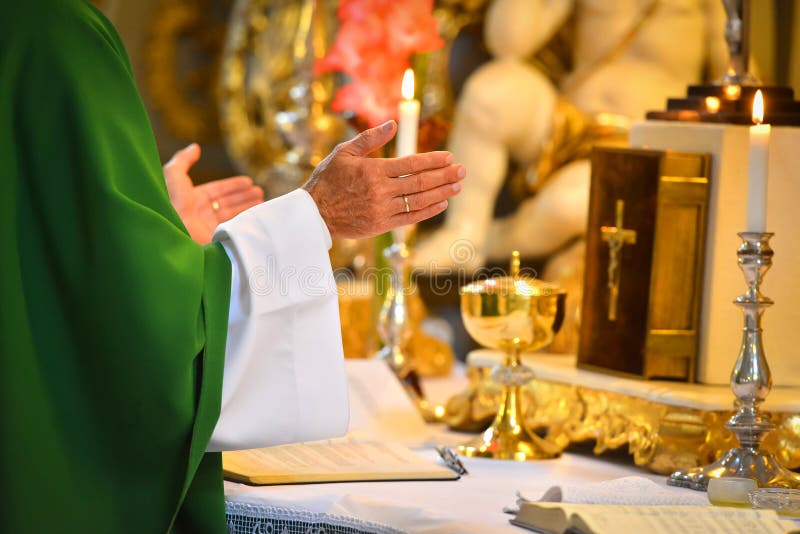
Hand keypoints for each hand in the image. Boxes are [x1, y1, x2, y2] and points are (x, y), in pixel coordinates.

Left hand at [164, 143, 264, 244]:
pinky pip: (234, 228)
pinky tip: (256, 216)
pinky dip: (246, 221)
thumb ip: (183, 160)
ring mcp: (209, 228)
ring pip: (233, 215)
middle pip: (227, 203)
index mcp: (192, 199)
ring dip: (248, 208)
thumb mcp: (174, 176)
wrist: (173, 233)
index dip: (233, 185)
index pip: (217, 190)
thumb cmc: (172, 204)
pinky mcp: (216, 240)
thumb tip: (195, 147)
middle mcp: (201, 214)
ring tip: (263, 203)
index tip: (249, 182)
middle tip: (260, 192)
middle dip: (244, 197)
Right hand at [302, 121, 464, 238]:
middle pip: (421, 182)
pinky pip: (411, 217)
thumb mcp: (344, 152)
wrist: (314, 214)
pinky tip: (441, 203)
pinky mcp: (382, 224)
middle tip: (462, 170)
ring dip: (442, 193)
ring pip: (419, 200)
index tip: (449, 157)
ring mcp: (383, 209)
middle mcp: (381, 191)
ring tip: (457, 186)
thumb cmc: (328, 179)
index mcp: (374, 171)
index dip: (433, 160)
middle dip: (444, 175)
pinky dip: (428, 210)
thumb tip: (393, 125)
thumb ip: (370, 139)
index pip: (411, 164)